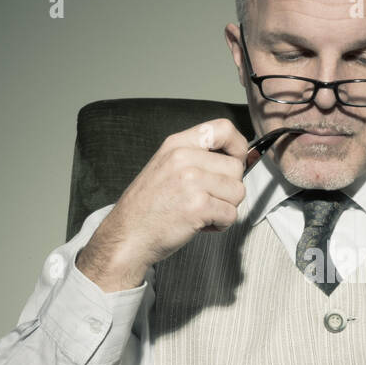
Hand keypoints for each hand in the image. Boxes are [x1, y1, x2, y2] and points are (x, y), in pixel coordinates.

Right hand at [75, 118, 247, 290]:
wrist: (127, 235)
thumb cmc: (147, 207)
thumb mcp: (166, 166)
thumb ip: (196, 157)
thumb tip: (235, 159)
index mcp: (177, 145)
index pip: (224, 129)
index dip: (237, 146)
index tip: (236, 161)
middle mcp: (184, 158)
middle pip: (236, 167)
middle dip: (229, 188)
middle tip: (207, 199)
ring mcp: (191, 181)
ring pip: (238, 192)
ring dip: (225, 208)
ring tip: (201, 212)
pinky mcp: (198, 206)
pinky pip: (231, 214)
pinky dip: (220, 225)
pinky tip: (200, 224)